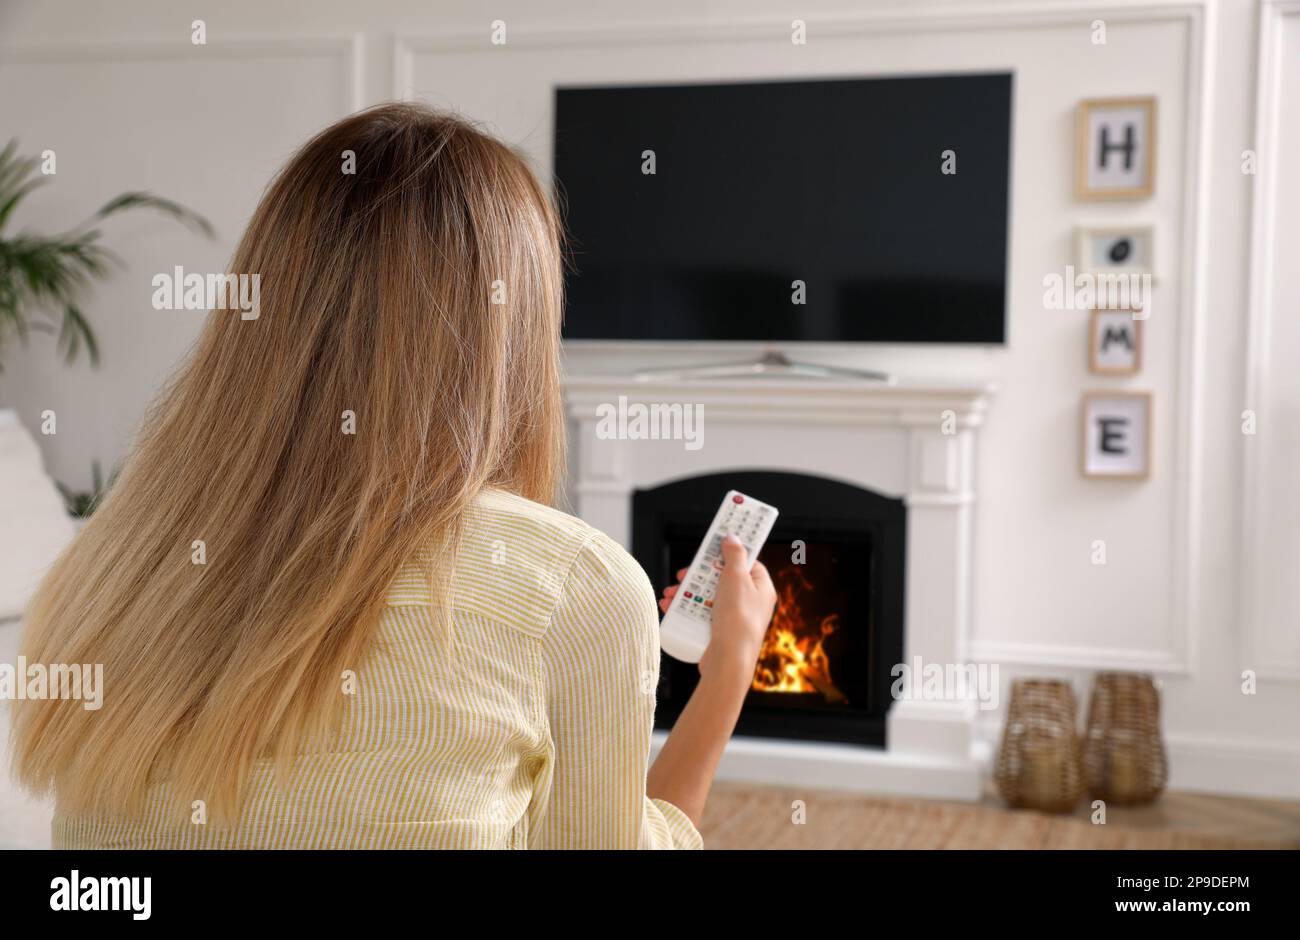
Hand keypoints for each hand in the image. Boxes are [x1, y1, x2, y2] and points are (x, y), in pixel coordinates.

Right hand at [658, 536, 775, 685]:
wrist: (729, 660)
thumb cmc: (738, 619)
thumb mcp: (736, 577)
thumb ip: (734, 555)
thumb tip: (733, 538)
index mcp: (762, 588)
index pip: (747, 562)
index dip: (728, 553)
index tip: (712, 547)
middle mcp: (750, 603)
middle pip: (722, 579)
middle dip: (699, 575)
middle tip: (686, 573)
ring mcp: (734, 618)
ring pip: (708, 596)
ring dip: (687, 592)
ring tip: (672, 592)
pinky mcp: (719, 632)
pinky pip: (701, 613)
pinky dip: (685, 608)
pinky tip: (669, 606)